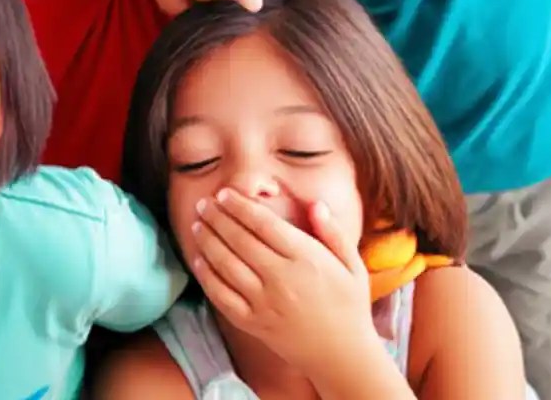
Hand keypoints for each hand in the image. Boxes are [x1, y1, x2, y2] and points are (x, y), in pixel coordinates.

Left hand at [190, 189, 374, 376]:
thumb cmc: (349, 306)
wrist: (343, 356)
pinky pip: (221, 295)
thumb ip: (333, 232)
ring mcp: (264, 303)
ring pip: (226, 264)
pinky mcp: (252, 323)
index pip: (264, 224)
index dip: (240, 206)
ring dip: (207, 241)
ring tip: (197, 224)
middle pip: (239, 240)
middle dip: (217, 217)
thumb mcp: (352, 266)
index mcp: (307, 260)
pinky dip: (206, 275)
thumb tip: (315, 203)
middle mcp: (282, 279)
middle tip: (203, 203)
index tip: (224, 193)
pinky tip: (197, 259)